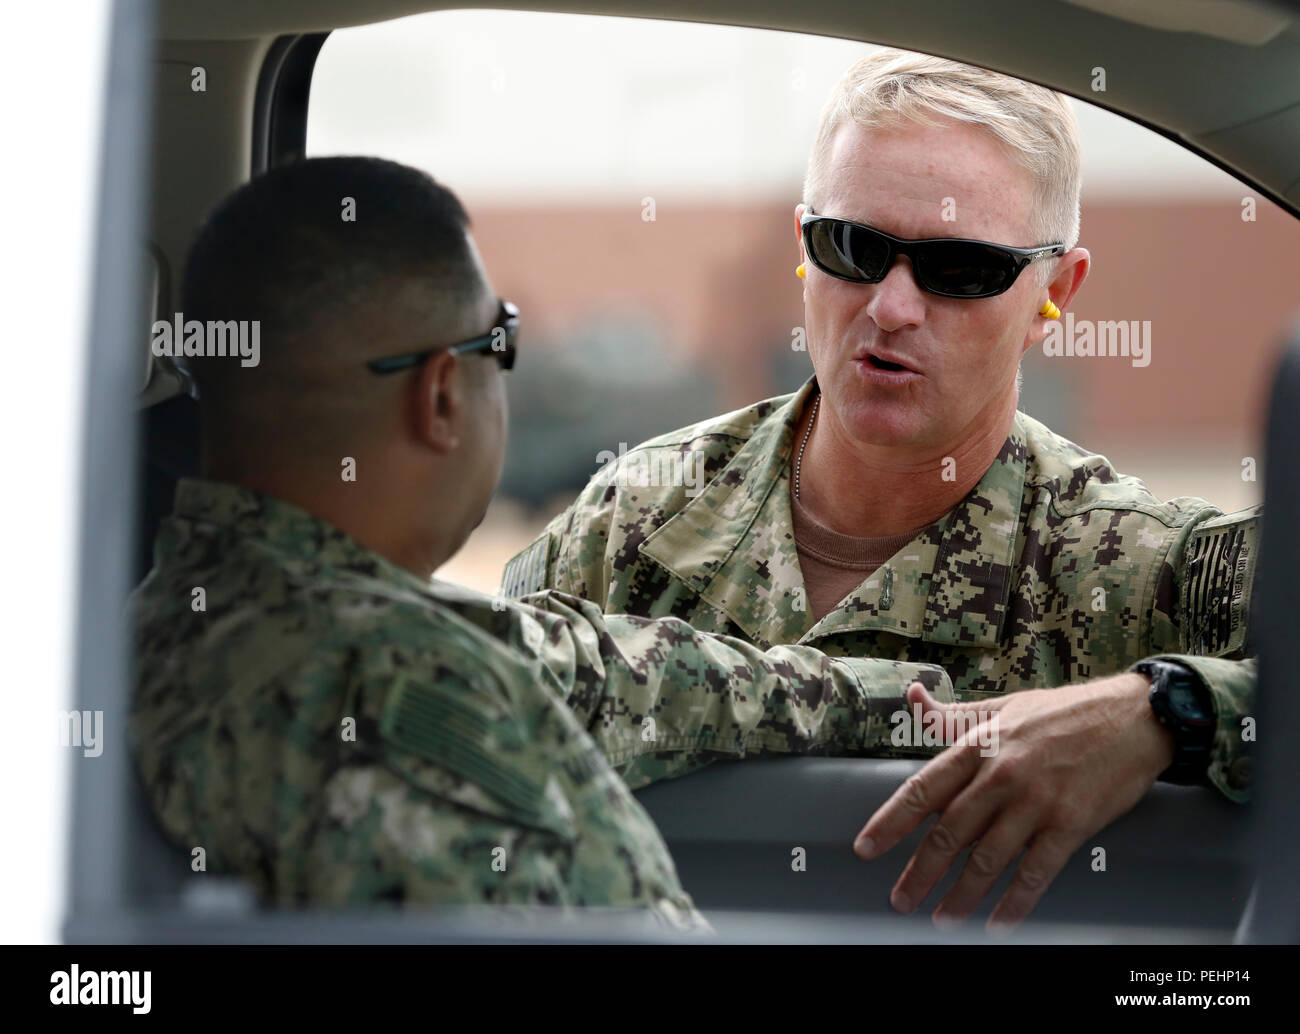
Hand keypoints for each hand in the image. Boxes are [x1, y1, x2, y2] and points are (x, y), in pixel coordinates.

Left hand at [854, 673, 1173, 932]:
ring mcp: (1036, 802)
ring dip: (961, 895)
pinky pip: (1036, 873)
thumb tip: (913, 697)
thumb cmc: (1065, 712)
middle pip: (949, 833)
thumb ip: (954, 714)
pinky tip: (998, 923)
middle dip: (920, 872)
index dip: (891, 821)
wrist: (1133, 717)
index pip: (923, 789)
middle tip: (900, 899)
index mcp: (979, 745)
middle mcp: (1001, 775)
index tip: (867, 847)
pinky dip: (1015, 903)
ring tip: (941, 919)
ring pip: (987, 859)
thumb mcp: (1003, 704)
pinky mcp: (1070, 824)